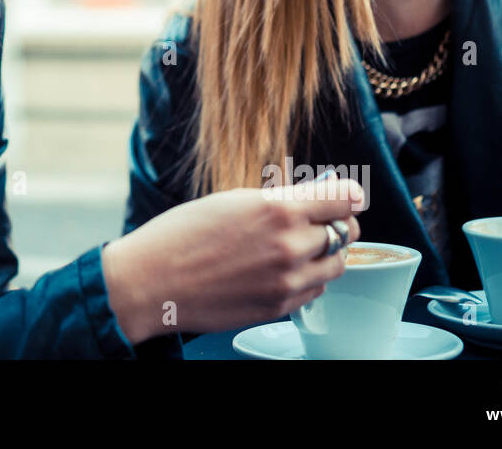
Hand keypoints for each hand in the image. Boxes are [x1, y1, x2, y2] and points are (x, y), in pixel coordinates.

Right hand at [103, 176, 362, 344]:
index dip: (350, 195)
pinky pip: (314, 290)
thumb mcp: (231, 201)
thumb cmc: (182, 234)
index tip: (349, 196)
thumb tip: (313, 198)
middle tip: (325, 221)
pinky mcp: (279, 307)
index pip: (343, 199)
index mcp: (277, 208)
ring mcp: (287, 280)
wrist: (151, 282)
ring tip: (301, 247)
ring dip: (326, 253)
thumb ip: (278, 200)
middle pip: (345, 232)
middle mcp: (290, 245)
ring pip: (336, 265)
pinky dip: (308, 279)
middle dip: (339, 223)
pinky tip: (283, 270)